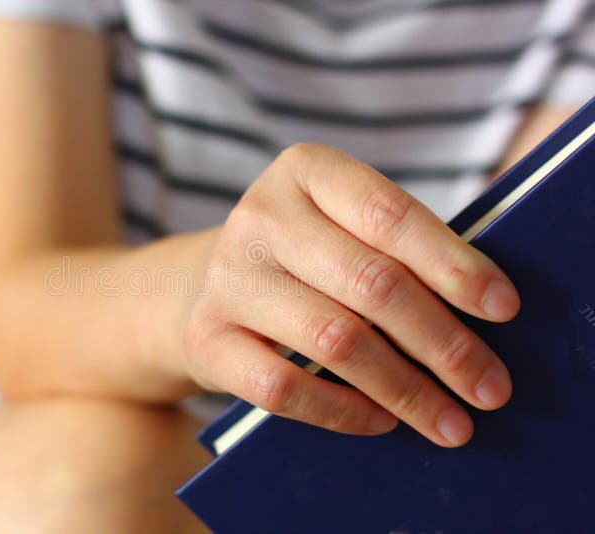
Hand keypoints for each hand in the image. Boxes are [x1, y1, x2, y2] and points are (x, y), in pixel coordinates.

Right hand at [182, 143, 519, 446]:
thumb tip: (481, 313)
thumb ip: (396, 252)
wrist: (200, 286)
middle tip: (489, 387)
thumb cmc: (300, 257)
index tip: (503, 308)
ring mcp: (227, 279)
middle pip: (370, 282)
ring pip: (333, 339)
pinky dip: (344, 412)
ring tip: (451, 422)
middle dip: (443, 343)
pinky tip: (382, 420)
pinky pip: (285, 388)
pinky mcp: (206, 339)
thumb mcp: (341, 227)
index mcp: (304, 171)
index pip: (389, 214)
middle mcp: (260, 217)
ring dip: (405, 389)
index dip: (453, 264)